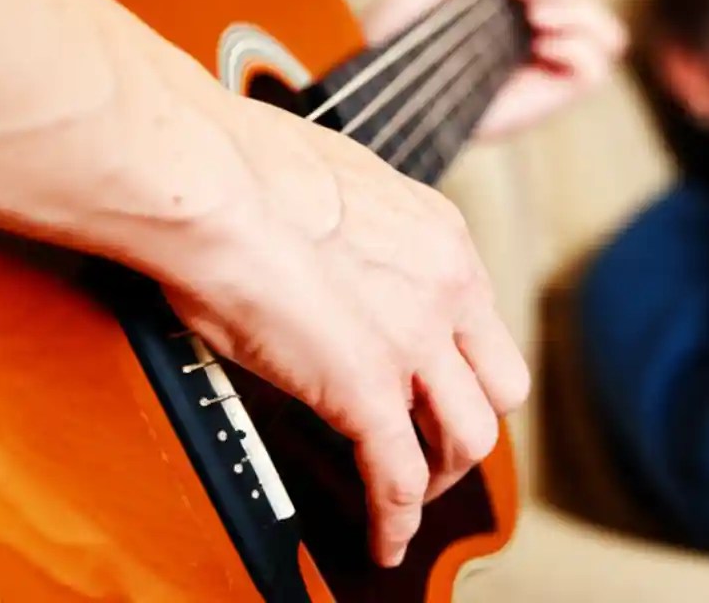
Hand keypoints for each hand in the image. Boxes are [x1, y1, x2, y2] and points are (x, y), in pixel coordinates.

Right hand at [162, 95, 528, 568]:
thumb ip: (362, 229)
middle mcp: (445, 290)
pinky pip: (399, 477)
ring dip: (443, 476)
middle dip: (471, 423)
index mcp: (441, 239)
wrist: (208, 181)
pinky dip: (396, 519)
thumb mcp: (341, 185)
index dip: (463, 367)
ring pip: (469, 437)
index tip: (441, 385)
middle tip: (437, 444)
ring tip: (411, 498)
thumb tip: (335, 251)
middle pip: (499, 385)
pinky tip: (385, 539)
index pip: (482, 324)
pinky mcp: (365, 391)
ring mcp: (412, 344)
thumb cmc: (241, 169)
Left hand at [360, 0, 626, 140]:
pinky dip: (578, 48)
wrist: (384, 81)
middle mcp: (532, 45)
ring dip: (579, 16)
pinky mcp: (546, 99)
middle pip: (590, 8)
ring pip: (607, 37)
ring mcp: (543, 73)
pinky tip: (540, 47)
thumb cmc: (396, 36)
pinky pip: (596, 71)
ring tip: (537, 20)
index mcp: (509, 18)